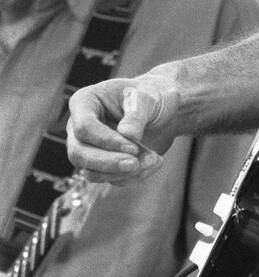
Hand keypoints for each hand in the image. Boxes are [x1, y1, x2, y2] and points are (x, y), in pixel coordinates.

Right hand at [67, 67, 178, 185]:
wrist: (162, 111)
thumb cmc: (150, 98)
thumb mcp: (148, 98)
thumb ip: (137, 114)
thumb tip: (127, 134)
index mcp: (84, 102)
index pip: (84, 127)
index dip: (106, 140)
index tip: (133, 146)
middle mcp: (79, 128)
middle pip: (79, 154)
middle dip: (108, 162)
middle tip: (135, 164)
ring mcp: (89, 149)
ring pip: (91, 173)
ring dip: (123, 173)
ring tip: (154, 160)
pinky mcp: (102, 166)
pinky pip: (111, 179)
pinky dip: (134, 176)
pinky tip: (155, 162)